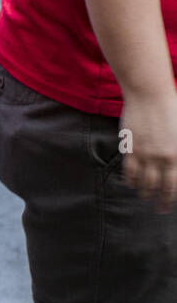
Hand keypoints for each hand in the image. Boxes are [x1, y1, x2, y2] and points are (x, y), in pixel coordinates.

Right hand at [119, 96, 176, 211]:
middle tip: (159, 208)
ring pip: (145, 182)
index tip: (170, 205)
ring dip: (145, 193)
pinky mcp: (131, 148)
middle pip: (163, 188)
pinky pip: (130, 171)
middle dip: (162, 202)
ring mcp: (147, 154)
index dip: (173, 198)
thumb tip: (176, 164)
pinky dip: (131, 181)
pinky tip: (132, 184)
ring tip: (144, 197)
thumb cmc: (173, 109)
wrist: (150, 94)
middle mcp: (165, 158)